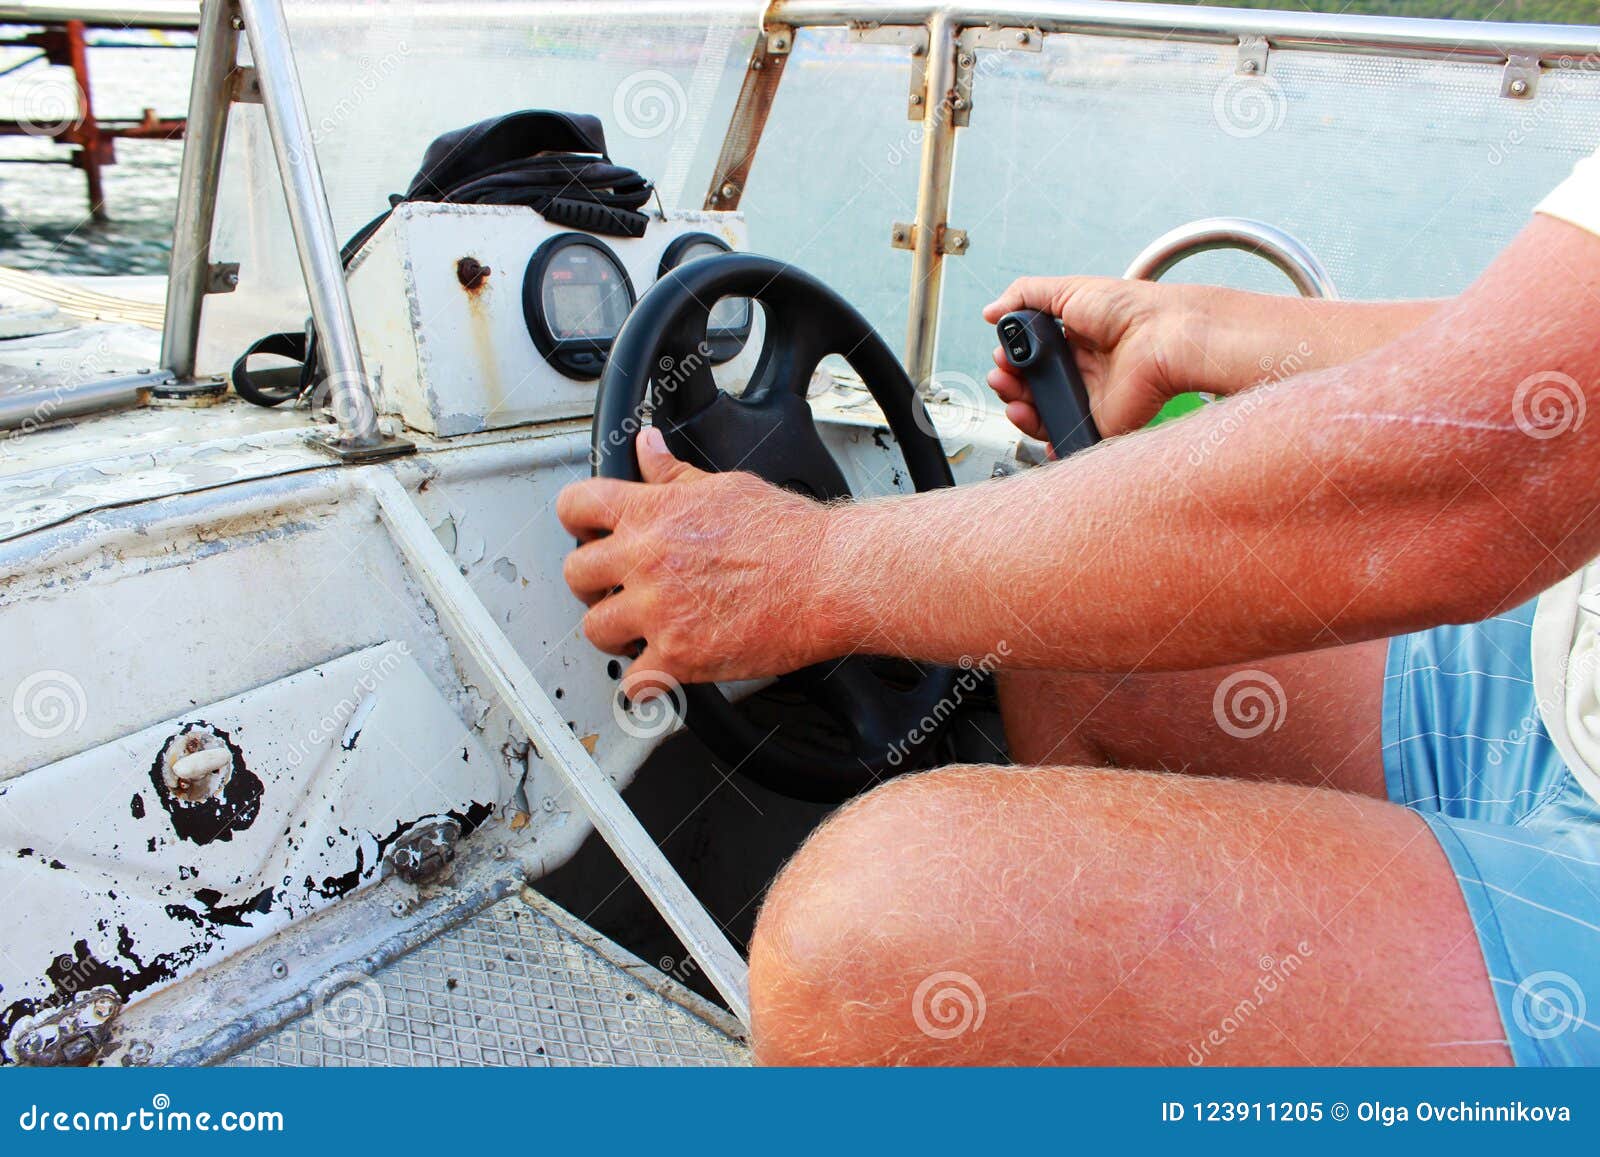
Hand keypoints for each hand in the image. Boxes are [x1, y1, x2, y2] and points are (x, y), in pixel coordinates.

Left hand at [558, 427, 840, 688]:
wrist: (827, 578)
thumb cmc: (790, 534)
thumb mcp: (725, 487)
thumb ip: (674, 475)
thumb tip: (648, 447)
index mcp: (653, 513)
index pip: (576, 506)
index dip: (577, 521)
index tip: (589, 534)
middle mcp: (646, 560)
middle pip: (576, 574)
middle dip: (593, 583)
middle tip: (616, 588)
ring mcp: (658, 611)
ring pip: (596, 629)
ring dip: (615, 632)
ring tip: (640, 631)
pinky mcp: (679, 657)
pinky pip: (635, 682)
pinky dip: (646, 683)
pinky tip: (659, 674)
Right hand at [982, 276, 1194, 439]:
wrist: (1162, 336)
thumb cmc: (1128, 309)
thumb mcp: (1068, 289)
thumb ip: (1025, 295)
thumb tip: (991, 311)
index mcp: (1072, 340)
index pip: (1030, 355)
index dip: (1011, 357)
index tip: (1001, 352)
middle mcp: (1079, 370)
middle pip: (1031, 386)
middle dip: (1008, 383)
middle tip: (1002, 374)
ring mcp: (1088, 398)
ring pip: (1042, 413)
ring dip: (1019, 409)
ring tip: (1013, 398)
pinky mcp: (1099, 422)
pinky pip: (1068, 438)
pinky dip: (1049, 442)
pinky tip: (1035, 427)